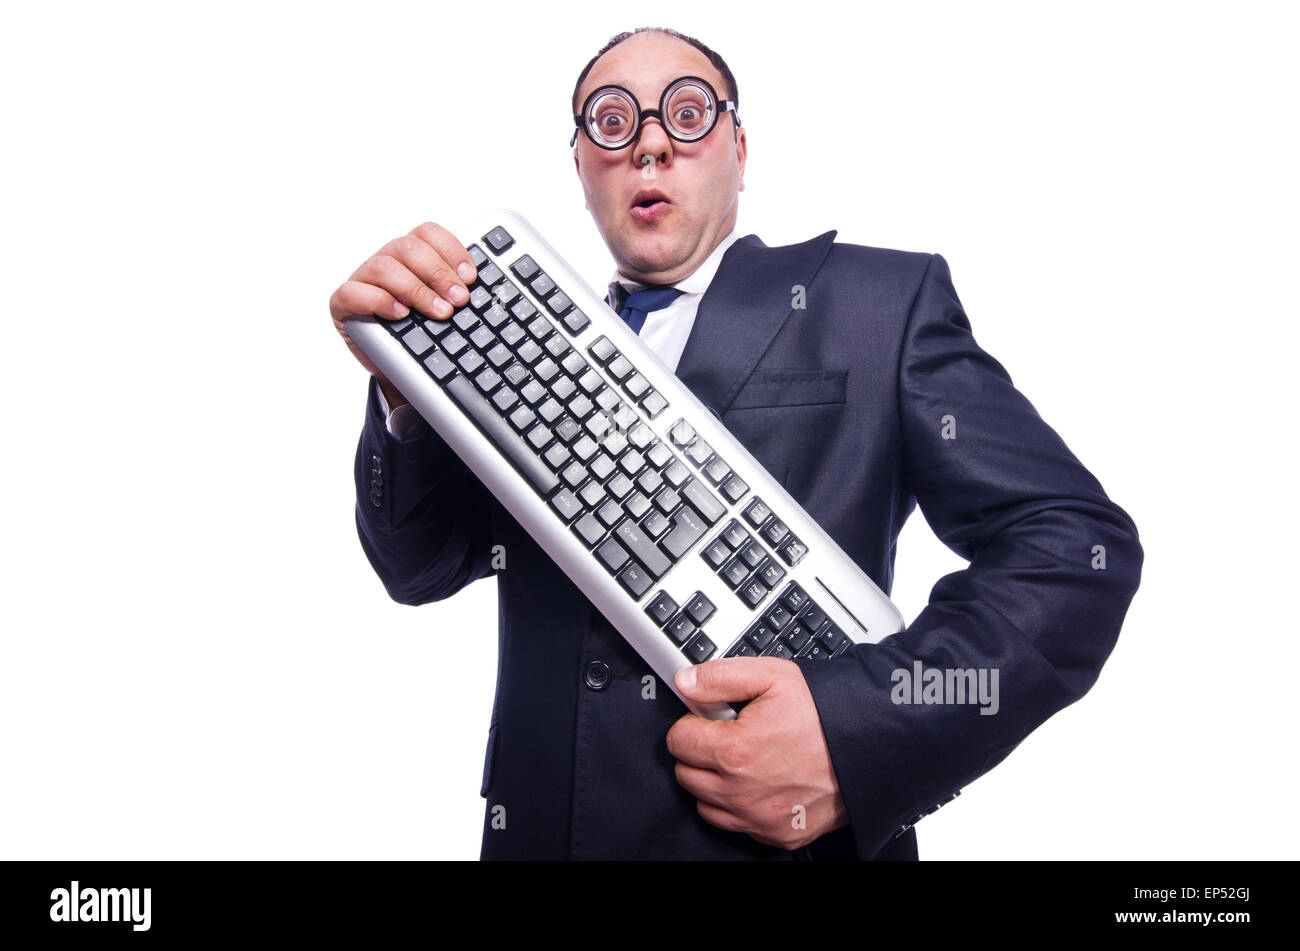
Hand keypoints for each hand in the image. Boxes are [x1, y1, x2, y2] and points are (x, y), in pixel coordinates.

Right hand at [329, 222, 478, 407]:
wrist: (396, 366)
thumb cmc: (421, 331)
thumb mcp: (444, 310)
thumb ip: (457, 295)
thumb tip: (488, 296)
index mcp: (411, 254)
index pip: (428, 233)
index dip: (450, 250)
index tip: (471, 277)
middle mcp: (386, 260)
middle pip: (409, 247)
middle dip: (439, 273)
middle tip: (459, 299)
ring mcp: (363, 280)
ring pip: (384, 266)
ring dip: (416, 289)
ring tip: (438, 312)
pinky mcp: (343, 304)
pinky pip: (352, 293)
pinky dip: (379, 301)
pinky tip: (400, 313)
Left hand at [667, 658, 848, 849]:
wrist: (870, 749)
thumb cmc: (825, 714)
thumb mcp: (773, 676)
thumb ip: (720, 677)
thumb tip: (685, 682)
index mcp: (734, 751)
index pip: (677, 741)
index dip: (692, 723)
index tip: (711, 718)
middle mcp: (741, 792)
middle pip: (686, 774)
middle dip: (700, 752)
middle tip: (729, 735)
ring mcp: (758, 818)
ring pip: (705, 803)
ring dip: (715, 782)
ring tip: (745, 758)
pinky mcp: (776, 834)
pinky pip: (735, 825)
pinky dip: (739, 806)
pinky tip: (760, 782)